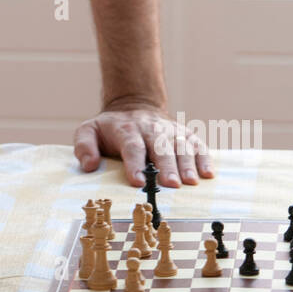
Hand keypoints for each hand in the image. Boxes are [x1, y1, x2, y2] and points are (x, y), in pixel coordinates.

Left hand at [74, 103, 214, 187]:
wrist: (134, 106)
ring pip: (181, 145)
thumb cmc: (110, 129)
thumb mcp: (89, 131)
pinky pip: (197, 145)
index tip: (138, 181)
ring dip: (187, 164)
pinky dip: (204, 158)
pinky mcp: (185, 134)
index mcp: (126, 129)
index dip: (135, 164)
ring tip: (191, 182)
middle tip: (171, 185)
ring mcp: (170, 130)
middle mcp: (151, 129)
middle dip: (166, 166)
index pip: (132, 146)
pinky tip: (208, 174)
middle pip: (160, 147)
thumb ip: (84, 146)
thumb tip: (89, 166)